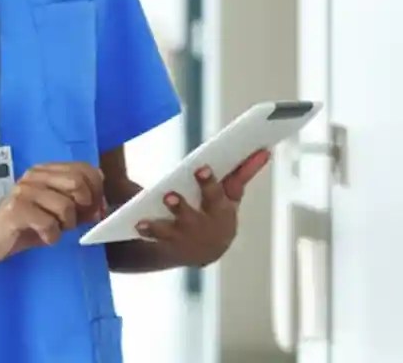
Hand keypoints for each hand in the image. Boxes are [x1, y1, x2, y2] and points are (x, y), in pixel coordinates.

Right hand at [0, 162, 104, 264]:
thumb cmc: (22, 227)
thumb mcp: (55, 215)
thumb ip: (78, 206)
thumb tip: (102, 205)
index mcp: (45, 171)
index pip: (85, 169)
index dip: (97, 191)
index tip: (92, 210)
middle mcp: (34, 176)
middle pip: (78, 182)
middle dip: (84, 207)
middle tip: (74, 222)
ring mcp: (23, 191)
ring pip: (66, 206)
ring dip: (65, 226)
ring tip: (52, 230)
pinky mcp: (15, 210)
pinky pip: (49, 224)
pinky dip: (51, 236)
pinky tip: (41, 237)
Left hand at [135, 149, 270, 266]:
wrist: (203, 252)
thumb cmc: (217, 213)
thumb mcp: (230, 196)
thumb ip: (243, 174)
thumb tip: (264, 151)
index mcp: (221, 213)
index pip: (218, 196)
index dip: (210, 183)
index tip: (201, 168)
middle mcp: (203, 229)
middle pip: (192, 216)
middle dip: (180, 207)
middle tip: (170, 194)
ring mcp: (183, 238)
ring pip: (170, 230)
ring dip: (159, 222)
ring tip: (148, 211)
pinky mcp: (166, 244)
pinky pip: (155, 237)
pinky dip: (147, 230)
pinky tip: (138, 223)